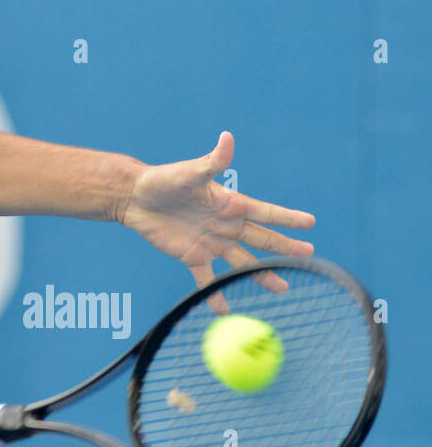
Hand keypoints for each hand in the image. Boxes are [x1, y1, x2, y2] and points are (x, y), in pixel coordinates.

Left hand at [117, 131, 314, 312]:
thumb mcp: (190, 172)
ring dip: (261, 275)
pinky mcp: (193, 256)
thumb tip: (227, 137)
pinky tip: (224, 309)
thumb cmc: (164, 180)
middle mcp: (226, 224)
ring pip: (242, 262)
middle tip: (309, 257)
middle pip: (262, 239)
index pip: (265, 212)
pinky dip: (215, 294)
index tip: (311, 223)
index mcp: (231, 204)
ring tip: (282, 288)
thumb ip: (212, 161)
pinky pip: (207, 279)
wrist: (135, 198)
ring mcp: (212, 242)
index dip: (287, 218)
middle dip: (285, 248)